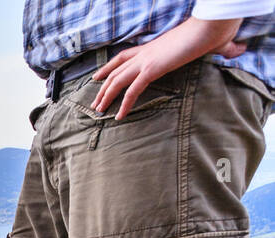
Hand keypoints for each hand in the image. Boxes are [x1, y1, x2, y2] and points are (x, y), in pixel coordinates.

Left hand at [92, 17, 245, 119]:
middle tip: (96, 101)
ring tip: (99, 111)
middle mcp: (145, 53)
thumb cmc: (211, 32)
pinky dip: (124, 104)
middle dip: (103, 86)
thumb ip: (217, 49)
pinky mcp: (152, 69)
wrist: (210, 25)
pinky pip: (132, 91)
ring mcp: (146, 61)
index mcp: (152, 46)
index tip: (98, 76)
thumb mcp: (205, 43)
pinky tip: (119, 116)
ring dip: (106, 97)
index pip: (124, 56)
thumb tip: (238, 49)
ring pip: (118, 81)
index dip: (109, 66)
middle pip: (116, 70)